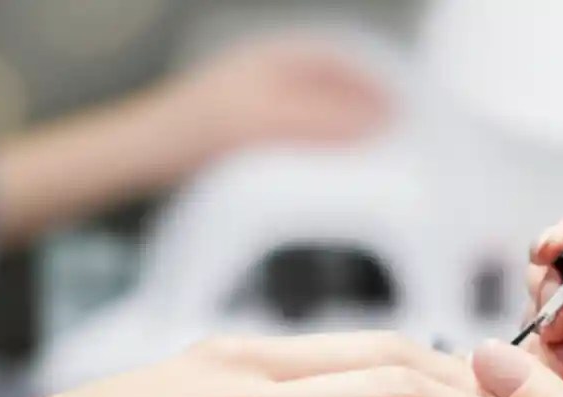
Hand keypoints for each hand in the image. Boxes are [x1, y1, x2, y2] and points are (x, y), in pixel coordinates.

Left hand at [0, 37, 388, 242]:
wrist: (141, 156)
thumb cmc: (194, 130)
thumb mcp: (270, 122)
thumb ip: (328, 120)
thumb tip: (383, 123)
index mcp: (284, 54)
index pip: (354, 61)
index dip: (390, 85)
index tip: (421, 112)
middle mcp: (280, 71)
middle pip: (346, 88)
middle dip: (377, 112)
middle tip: (410, 141)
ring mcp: (269, 100)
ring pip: (329, 114)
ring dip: (355, 135)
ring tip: (383, 161)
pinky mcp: (260, 132)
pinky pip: (310, 136)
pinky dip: (331, 151)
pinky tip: (341, 175)